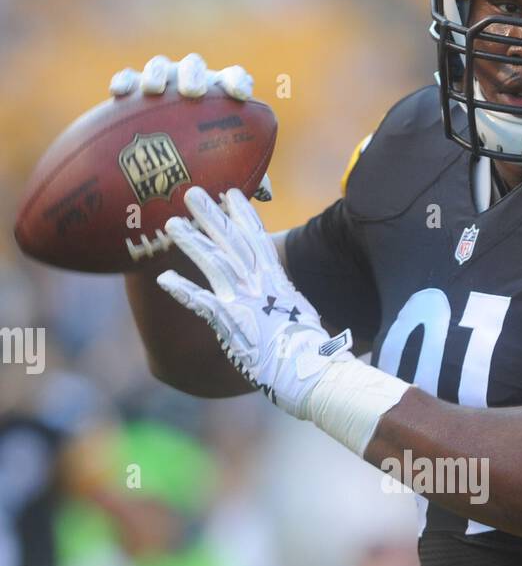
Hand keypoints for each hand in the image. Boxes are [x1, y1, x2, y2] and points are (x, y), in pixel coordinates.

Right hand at [108, 53, 270, 200]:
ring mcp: (163, 81)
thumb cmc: (203, 164)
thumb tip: (265, 194)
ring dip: (157, 73)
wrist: (161, 157)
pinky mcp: (134, 87)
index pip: (233, 79)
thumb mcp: (223, 169)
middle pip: (194, 67)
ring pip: (159, 65)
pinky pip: (127, 79)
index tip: (239, 95)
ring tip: (153, 89)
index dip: (237, 82)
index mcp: (218, 94)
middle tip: (193, 92)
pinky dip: (124, 82)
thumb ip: (246, 175)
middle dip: (194, 75)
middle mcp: (191, 81)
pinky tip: (119, 93)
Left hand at [156, 187, 353, 416]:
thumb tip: (285, 299)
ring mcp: (245, 303)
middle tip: (191, 193)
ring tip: (171, 224)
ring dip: (192, 243)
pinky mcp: (232, 324)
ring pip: (214, 264)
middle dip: (212, 216)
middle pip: (232, 243)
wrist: (312, 372)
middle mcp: (260, 287)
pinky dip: (183, 290)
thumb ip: (285, 302)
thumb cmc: (310, 351)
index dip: (243, 215)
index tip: (231, 193)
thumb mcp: (301, 316)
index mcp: (277, 283)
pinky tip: (164, 278)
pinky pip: (202, 304)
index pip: (258, 240)